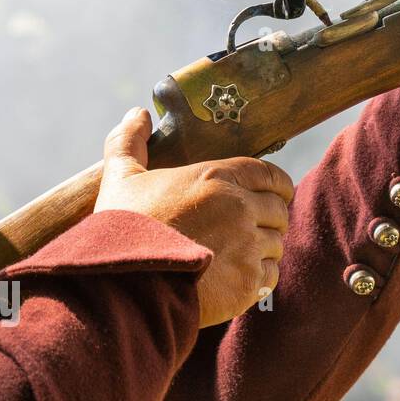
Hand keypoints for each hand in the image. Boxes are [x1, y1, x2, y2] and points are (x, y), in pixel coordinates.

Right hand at [94, 108, 295, 326]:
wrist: (122, 286)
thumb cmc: (121, 229)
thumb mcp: (120, 179)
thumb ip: (129, 143)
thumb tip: (137, 114)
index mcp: (218, 177)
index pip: (271, 175)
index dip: (277, 186)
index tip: (275, 194)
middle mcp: (241, 207)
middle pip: (279, 210)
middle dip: (269, 219)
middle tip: (252, 228)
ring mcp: (248, 245)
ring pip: (276, 243)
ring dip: (263, 248)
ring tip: (239, 255)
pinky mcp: (247, 281)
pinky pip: (271, 275)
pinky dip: (260, 276)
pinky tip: (238, 278)